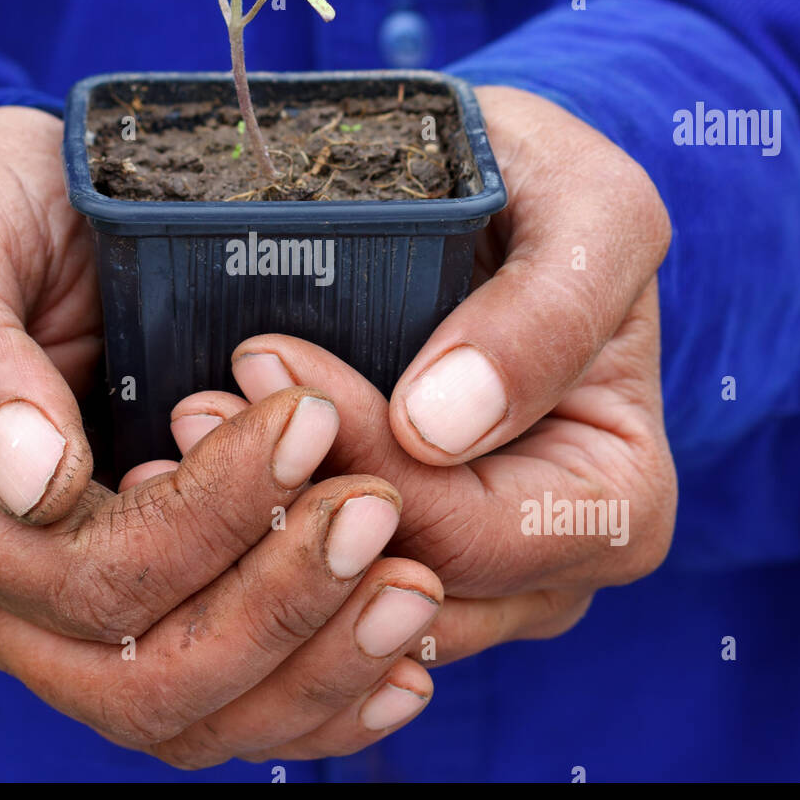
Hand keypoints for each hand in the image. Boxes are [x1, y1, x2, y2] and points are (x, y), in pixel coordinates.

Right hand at [0, 106, 442, 765]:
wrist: (22, 226)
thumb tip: (33, 479)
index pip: (92, 570)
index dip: (214, 514)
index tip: (313, 419)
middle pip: (144, 675)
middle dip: (280, 603)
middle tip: (381, 514)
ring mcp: (63, 628)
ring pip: (191, 715)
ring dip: (315, 667)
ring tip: (413, 591)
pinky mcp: (133, 625)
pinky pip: (222, 710)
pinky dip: (314, 704)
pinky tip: (402, 670)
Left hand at [167, 87, 676, 664]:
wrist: (491, 198)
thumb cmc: (550, 192)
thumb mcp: (587, 212)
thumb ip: (546, 311)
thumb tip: (442, 426)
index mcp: (619, 506)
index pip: (474, 535)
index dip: (364, 459)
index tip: (264, 357)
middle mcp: (551, 571)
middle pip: (403, 585)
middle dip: (288, 501)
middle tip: (194, 406)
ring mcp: (472, 584)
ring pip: (347, 606)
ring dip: (253, 530)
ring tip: (180, 433)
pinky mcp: (399, 566)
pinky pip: (320, 595)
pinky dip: (253, 542)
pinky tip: (188, 476)